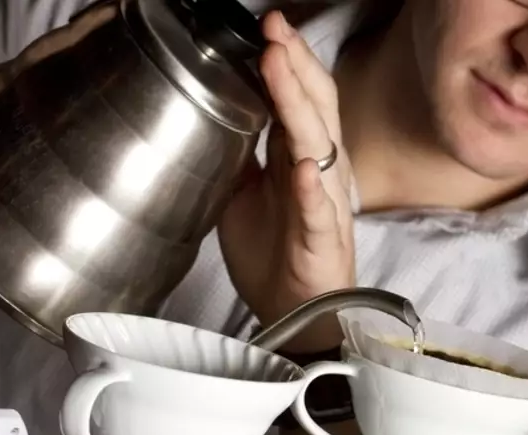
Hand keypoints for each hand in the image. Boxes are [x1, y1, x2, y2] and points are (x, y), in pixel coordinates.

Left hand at [218, 10, 354, 353]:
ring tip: (278, 65)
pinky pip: (317, 208)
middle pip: (314, 104)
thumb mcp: (240, 193)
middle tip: (273, 26)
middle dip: (294, 63)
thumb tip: (205, 113)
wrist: (292, 314)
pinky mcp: (320, 240)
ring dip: (297, 103)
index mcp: (299, 156)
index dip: (286, 59)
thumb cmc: (274, 254)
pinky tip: (299, 165)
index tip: (265, 24)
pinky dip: (310, 185)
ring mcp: (322, 203)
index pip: (299, 96)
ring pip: (317, 143)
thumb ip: (234, 154)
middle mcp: (317, 171)